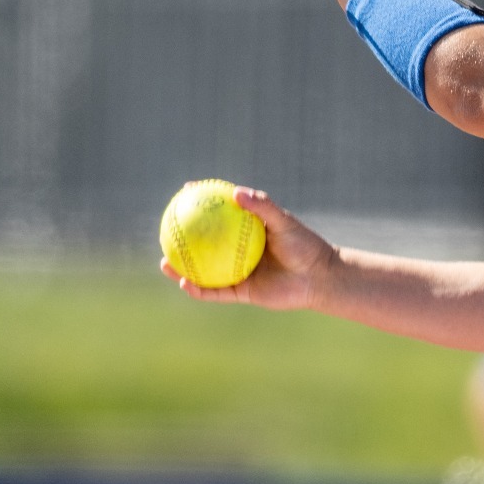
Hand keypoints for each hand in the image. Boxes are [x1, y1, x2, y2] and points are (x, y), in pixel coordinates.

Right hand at [159, 186, 333, 311]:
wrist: (319, 278)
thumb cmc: (305, 246)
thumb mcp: (284, 222)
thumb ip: (262, 207)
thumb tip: (235, 192)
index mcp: (249, 231)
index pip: (221, 214)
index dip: (203, 203)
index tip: (186, 191)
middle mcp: (240, 251)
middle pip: (205, 244)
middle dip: (182, 238)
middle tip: (164, 228)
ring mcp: (239, 272)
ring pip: (203, 271)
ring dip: (182, 268)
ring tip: (164, 262)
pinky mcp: (243, 292)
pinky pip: (216, 292)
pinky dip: (199, 289)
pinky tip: (185, 283)